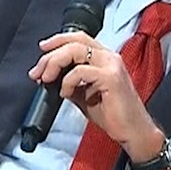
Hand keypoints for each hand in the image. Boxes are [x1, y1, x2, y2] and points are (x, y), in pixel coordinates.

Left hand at [29, 31, 160, 161]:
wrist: (133, 131)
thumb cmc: (114, 115)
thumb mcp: (84, 95)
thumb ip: (70, 82)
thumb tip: (49, 78)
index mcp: (105, 59)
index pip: (80, 38)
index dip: (59, 40)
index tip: (42, 49)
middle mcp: (110, 58)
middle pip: (75, 41)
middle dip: (50, 56)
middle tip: (37, 72)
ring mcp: (112, 66)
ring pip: (75, 51)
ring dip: (54, 64)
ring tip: (46, 80)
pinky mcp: (111, 78)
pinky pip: (80, 71)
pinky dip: (67, 81)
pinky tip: (65, 93)